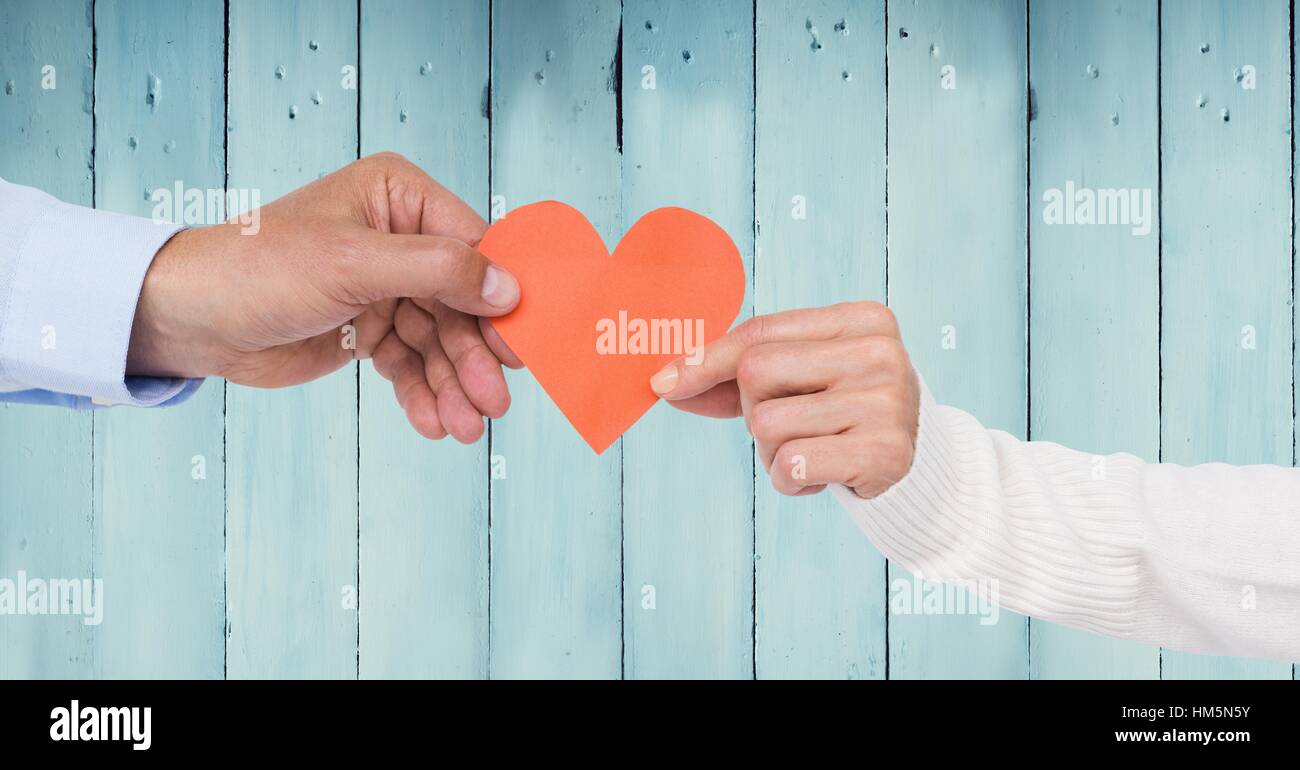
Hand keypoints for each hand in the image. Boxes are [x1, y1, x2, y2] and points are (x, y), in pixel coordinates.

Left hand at [127, 152, 522, 442]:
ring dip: (452, 385)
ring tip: (466, 427)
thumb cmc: (261, 269)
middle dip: (475, 357)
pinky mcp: (368, 329)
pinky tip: (435, 423)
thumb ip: (439, 271)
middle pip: (461, 303)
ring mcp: (384, 286)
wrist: (191, 319)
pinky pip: (410, 362)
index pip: (473, 246)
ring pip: (439, 340)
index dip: (502, 296)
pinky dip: (423, 393)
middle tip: (495, 402)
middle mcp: (398, 239)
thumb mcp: (355, 263)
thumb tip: (510, 287)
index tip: (527, 343)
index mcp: (399, 198)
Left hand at [651, 301, 919, 497]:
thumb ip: (735, 375)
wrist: (916, 464)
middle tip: (792, 426)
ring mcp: (887, 401)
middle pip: (756, 373)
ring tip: (812, 452)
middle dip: (753, 409)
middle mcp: (879, 352)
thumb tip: (664, 383)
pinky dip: (790, 480)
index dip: (705, 360)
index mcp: (860, 319)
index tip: (662, 384)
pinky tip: (821, 475)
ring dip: (773, 453)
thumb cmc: (841, 412)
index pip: (760, 334)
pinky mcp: (886, 452)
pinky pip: (792, 464)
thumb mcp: (800, 379)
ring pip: (768, 425)